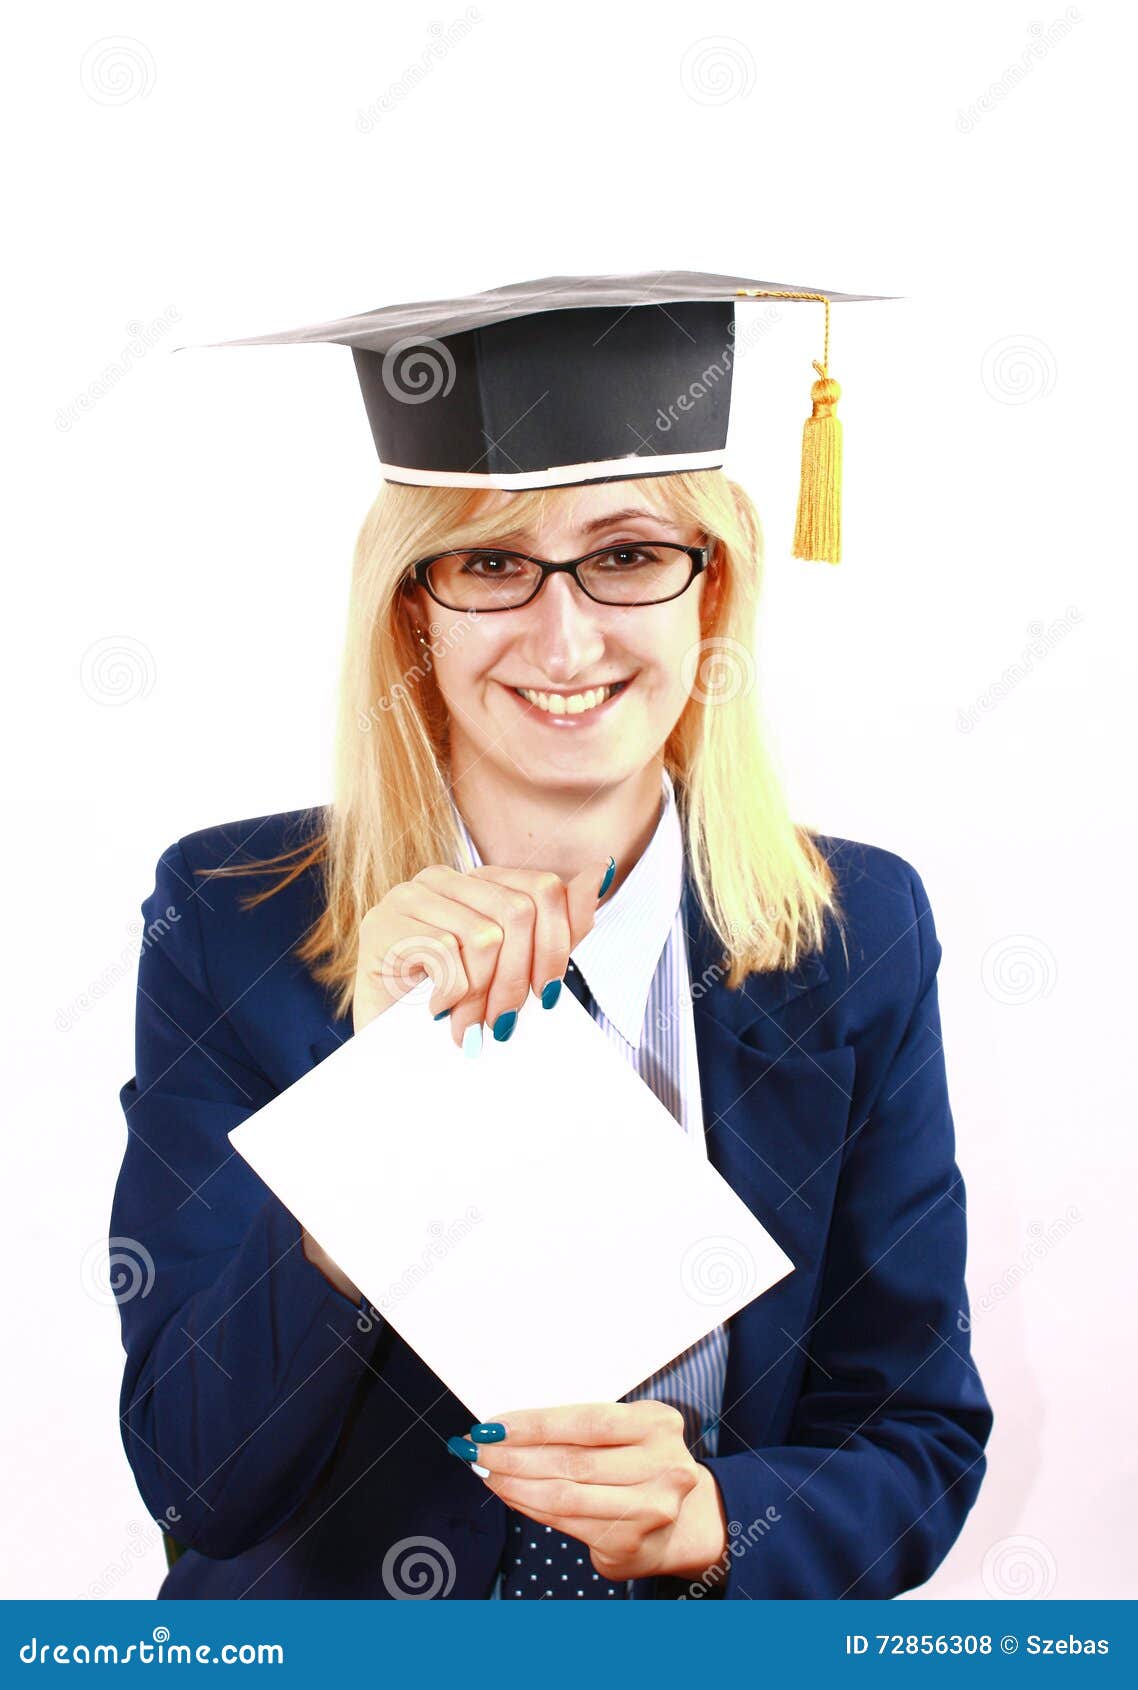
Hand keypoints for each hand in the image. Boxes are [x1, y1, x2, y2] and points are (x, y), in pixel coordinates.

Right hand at [351, 856, 614, 1044]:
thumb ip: (556, 924)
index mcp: (477, 881)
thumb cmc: (449, 1004)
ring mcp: (409, 896)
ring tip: (466, 1025)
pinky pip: (446, 953)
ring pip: (485, 935)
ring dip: (482, 995)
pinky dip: (450, 993)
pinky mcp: (384, 924)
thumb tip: (598, 872)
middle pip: (518, 912)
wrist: (382, 1043)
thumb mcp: (515, 966)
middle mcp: (443, 878)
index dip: (556, 946)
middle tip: (503, 1023)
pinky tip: (436, 1009)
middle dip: (519, 979)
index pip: (543, 888)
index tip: (547, 994)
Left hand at [466, 1401, 729, 1582]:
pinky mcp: (628, 1543)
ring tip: (485, 1470)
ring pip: (564, 1495)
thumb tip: (508, 1423)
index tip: (493, 1424)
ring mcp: (649, 1510)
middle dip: (514, 1454)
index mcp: (658, 1424)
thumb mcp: (626, 1431)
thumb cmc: (638, 1462)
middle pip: (572, 1461)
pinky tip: (508, 1493)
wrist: (681, 1521)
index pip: (587, 1421)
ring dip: (515, 1483)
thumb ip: (581, 1426)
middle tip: (476, 1446)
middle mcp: (662, 1467)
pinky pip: (564, 1522)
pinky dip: (529, 1506)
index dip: (535, 1424)